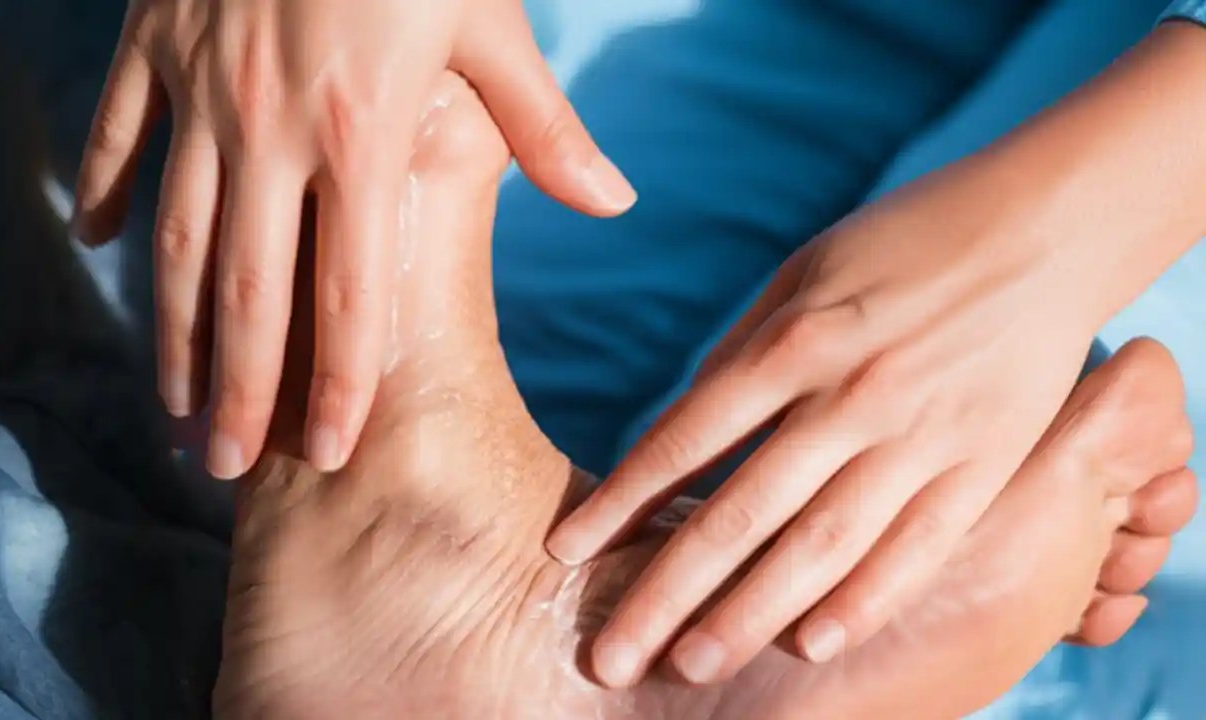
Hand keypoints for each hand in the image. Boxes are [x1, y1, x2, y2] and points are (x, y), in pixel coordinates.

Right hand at [73, 0, 635, 478]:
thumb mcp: (492, 23)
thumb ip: (542, 127)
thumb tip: (614, 204)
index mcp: (362, 135)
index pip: (346, 294)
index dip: (334, 384)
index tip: (323, 454)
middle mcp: (270, 130)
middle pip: (247, 294)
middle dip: (236, 391)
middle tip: (220, 467)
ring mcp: (199, 89)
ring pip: (174, 239)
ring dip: (171, 330)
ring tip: (173, 402)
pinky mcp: (152, 44)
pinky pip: (116, 136)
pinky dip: (104, 193)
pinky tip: (100, 249)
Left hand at [546, 158, 1105, 685]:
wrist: (1044, 229)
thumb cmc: (903, 242)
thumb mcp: (804, 273)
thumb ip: (744, 354)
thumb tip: (683, 434)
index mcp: (793, 340)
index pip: (684, 439)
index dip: (620, 502)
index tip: (565, 554)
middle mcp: (849, 395)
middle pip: (741, 512)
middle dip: (667, 590)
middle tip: (610, 654)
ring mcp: (920, 435)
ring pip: (821, 546)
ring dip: (750, 615)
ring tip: (690, 666)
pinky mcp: (983, 465)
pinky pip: (916, 548)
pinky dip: (864, 602)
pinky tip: (811, 645)